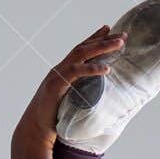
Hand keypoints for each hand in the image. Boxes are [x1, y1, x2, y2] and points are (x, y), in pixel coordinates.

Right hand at [13, 25, 126, 153]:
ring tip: (120, 44)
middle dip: (104, 39)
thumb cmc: (54, 120)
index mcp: (63, 71)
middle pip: (84, 48)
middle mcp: (60, 68)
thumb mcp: (70, 102)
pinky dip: (92, 69)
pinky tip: (107, 68)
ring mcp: (57, 75)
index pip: (81, 50)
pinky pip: (76, 72)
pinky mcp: (56, 85)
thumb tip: (98, 97)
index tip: (110, 29)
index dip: (95, 38)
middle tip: (124, 36)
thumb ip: (81, 94)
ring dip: (102, 47)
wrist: (36, 130)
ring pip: (81, 54)